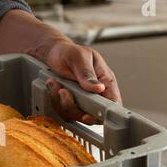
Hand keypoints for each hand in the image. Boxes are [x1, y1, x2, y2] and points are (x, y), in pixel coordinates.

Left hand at [0, 9, 121, 123]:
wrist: (54, 53)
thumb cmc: (70, 52)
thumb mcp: (79, 57)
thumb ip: (87, 73)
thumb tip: (99, 88)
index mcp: (106, 81)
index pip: (113, 103)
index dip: (103, 114)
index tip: (88, 114)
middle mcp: (96, 93)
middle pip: (92, 114)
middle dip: (74, 107)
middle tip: (63, 91)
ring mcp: (83, 99)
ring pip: (75, 114)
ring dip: (61, 102)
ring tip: (56, 84)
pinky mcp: (70, 102)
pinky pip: (63, 111)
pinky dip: (55, 101)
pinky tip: (53, 86)